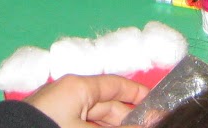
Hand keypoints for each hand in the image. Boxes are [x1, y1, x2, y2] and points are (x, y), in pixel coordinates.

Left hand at [22, 74, 148, 126]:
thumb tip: (152, 122)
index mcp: (78, 87)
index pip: (115, 84)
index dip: (137, 94)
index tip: (156, 105)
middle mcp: (69, 95)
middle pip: (107, 106)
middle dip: (126, 119)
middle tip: (148, 126)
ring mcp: (59, 111)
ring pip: (94, 120)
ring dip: (112, 127)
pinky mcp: (51, 123)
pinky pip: (81, 125)